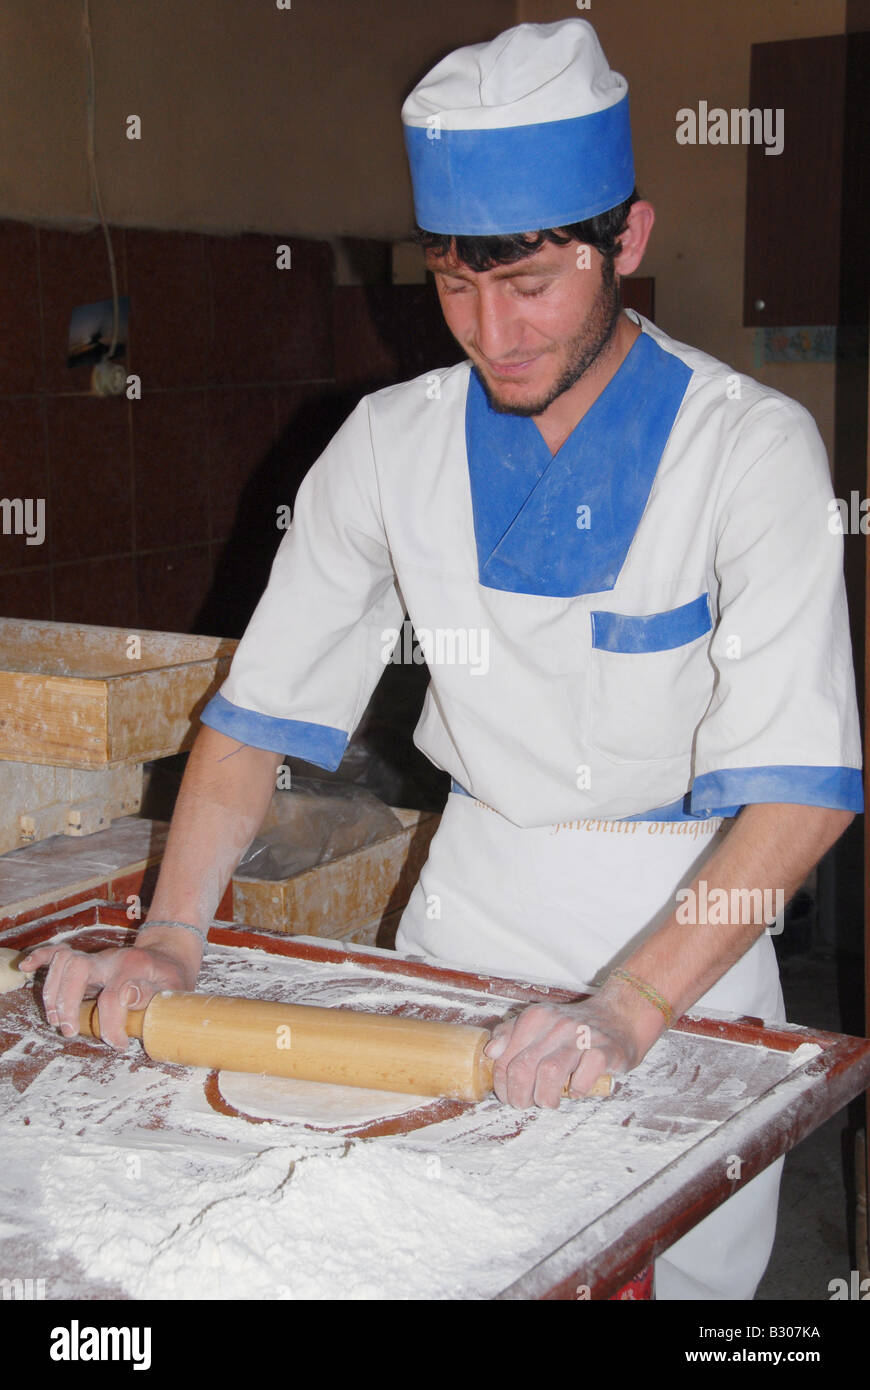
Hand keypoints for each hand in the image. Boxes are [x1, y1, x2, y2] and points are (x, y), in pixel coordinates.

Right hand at [19, 943, 189, 1049]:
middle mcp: (111, 959)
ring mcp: (97, 959)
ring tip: (56, 1020)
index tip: (120, 1044)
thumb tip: (128, 996)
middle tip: (69, 1031)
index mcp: (134, 966)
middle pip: (78, 969)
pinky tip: (26, 968)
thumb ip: (152, 994)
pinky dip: (41, 959)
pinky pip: (60, 953)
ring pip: (64, 962)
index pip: (113, 996)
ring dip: (53, 991)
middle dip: (67, 1002)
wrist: (169, 957)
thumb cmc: (170, 979)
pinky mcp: (87, 961)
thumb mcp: (173, 988)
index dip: (112, 1026)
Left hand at [484, 996, 644, 1108]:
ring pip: (549, 1072)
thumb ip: (511, 1034)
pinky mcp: (605, 1050)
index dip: (502, 1085)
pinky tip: (576, 1092)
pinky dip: (577, 1090)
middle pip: (523, 1068)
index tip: (510, 1096)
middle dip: (519, 1096)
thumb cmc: (576, 1029)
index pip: (504, 1058)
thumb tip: (490, 1052)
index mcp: (536, 1018)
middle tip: (527, 1103)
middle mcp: (556, 1024)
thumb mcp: (541, 1023)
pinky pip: (583, 1076)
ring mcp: (581, 1037)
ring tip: (549, 1101)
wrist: (621, 1017)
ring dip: (545, 1097)